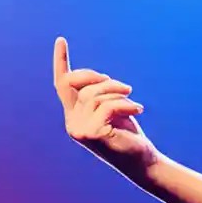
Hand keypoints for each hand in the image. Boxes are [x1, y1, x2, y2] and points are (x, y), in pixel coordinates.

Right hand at [53, 36, 158, 175]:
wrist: (141, 162)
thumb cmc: (128, 134)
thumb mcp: (113, 110)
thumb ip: (101, 96)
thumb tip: (100, 80)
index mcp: (75, 115)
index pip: (63, 85)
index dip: (61, 62)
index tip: (60, 40)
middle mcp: (72, 122)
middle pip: (78, 85)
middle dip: (99, 78)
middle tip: (125, 87)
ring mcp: (78, 129)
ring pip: (95, 95)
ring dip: (119, 92)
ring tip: (134, 101)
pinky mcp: (91, 134)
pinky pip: (107, 106)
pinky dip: (126, 104)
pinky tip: (139, 110)